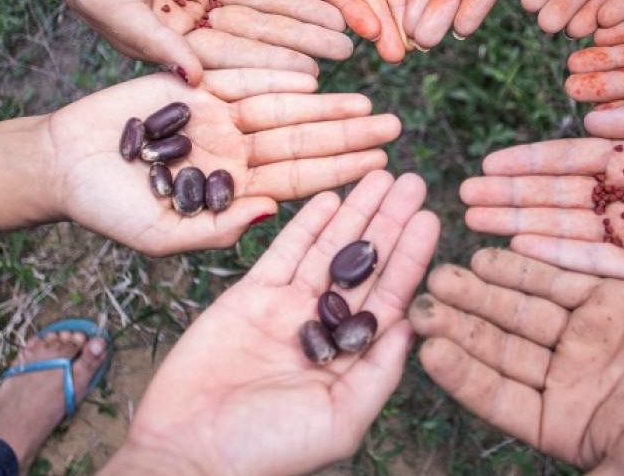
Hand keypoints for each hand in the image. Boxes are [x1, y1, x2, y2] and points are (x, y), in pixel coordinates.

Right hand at [29, 0, 353, 81]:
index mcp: (157, 40)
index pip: (223, 59)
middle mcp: (180, 20)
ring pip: (257, 2)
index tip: (313, 77)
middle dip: (298, 41)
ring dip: (299, 10)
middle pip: (250, 34)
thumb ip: (148, 37)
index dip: (268, 66)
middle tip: (347, 50)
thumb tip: (192, 77)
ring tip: (342, 18)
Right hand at [46, 73, 400, 255]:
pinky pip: (244, 75)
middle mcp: (236, 150)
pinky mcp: (194, 81)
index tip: (383, 166)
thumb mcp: (162, 234)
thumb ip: (216, 227)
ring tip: (369, 102)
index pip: (300, 179)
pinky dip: (276, 75)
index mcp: (235, 187)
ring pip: (284, 107)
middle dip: (349, 135)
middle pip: (303, 140)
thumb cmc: (108, 209)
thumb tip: (271, 212)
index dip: (341, 172)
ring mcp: (218, 114)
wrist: (61, 163)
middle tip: (396, 126)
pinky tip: (313, 75)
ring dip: (326, 105)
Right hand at [107, 172, 440, 474]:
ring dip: (356, 212)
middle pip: (365, 265)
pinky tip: (331, 196)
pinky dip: (306, 224)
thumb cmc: (268, 450)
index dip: (412, 258)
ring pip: (328, 250)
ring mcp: (285, 310)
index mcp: (350, 359)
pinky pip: (283, 252)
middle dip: (390, 224)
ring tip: (382, 175)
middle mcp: (322, 329)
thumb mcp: (341, 420)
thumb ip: (379, 372)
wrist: (190, 451)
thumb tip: (413, 325)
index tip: (432, 219)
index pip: (390, 298)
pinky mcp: (247, 296)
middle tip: (415, 182)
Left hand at [409, 249, 623, 472]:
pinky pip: (564, 280)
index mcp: (563, 426)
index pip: (496, 395)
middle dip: (462, 321)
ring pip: (525, 310)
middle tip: (422, 295)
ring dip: (485, 291)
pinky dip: (529, 268)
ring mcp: (594, 339)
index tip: (425, 346)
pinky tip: (493, 254)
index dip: (461, 372)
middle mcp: (572, 381)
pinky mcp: (619, 301)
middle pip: (502, 346)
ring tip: (446, 270)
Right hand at [462, 99, 623, 292]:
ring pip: (564, 228)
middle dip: (509, 196)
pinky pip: (592, 263)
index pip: (568, 158)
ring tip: (475, 222)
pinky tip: (518, 246)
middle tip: (462, 198)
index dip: (527, 161)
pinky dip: (555, 255)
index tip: (487, 164)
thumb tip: (586, 115)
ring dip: (519, 223)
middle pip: (555, 196)